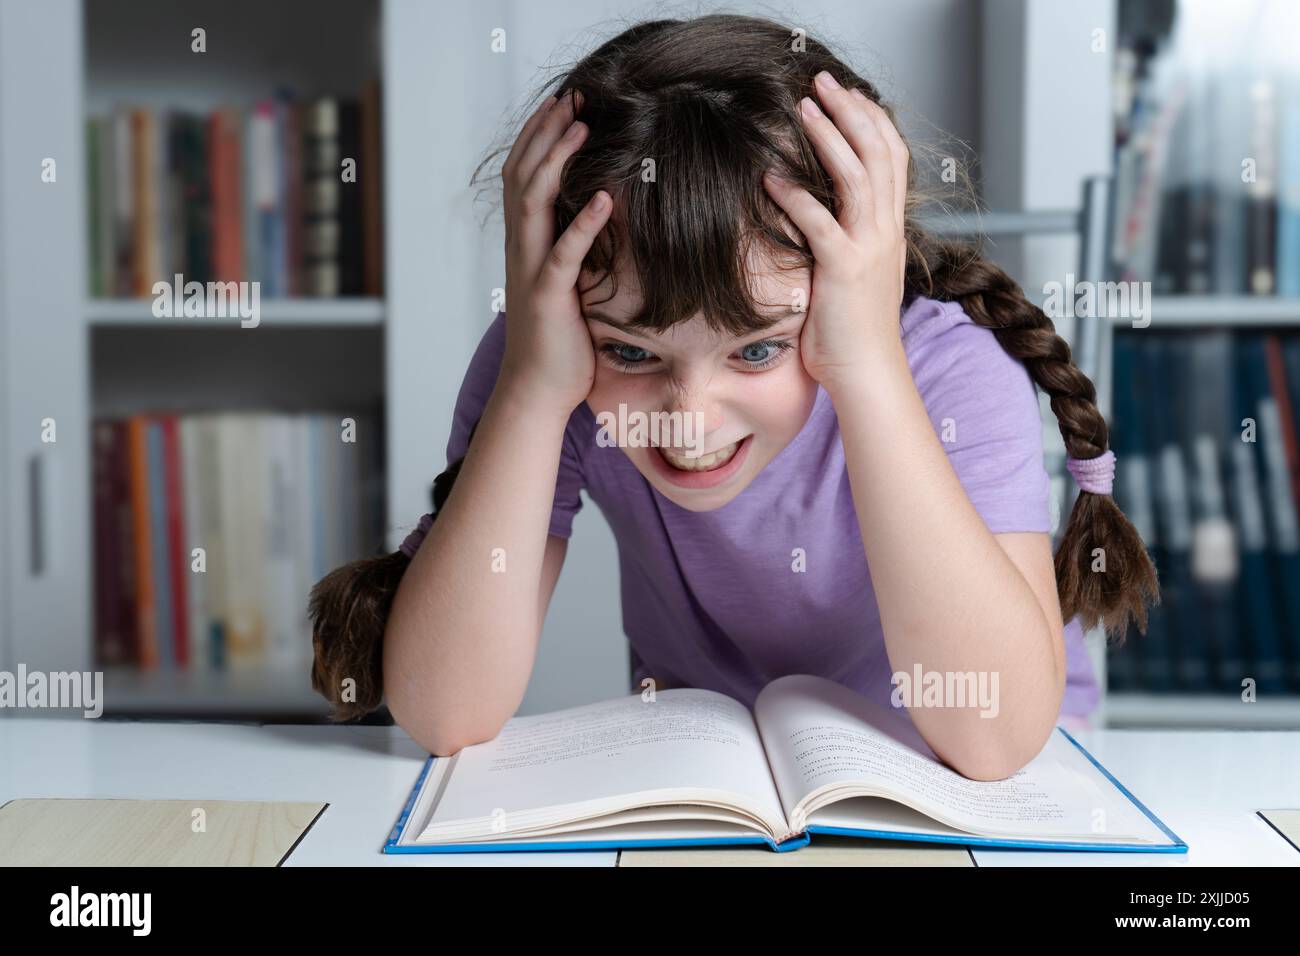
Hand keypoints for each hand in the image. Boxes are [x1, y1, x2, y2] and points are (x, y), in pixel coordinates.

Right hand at [499, 89, 613, 415]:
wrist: (537, 389)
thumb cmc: (557, 339)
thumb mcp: (563, 283)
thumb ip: (570, 248)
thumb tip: (597, 219)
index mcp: (524, 242)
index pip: (522, 175)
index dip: (538, 137)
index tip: (563, 104)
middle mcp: (521, 248)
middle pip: (523, 175)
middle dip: (546, 133)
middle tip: (573, 98)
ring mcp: (531, 270)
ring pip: (534, 202)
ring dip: (558, 162)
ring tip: (583, 130)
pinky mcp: (549, 296)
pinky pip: (564, 253)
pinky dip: (584, 224)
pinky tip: (607, 199)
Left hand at [761, 72, 909, 391]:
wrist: (869, 375)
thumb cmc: (854, 334)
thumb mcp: (859, 276)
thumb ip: (848, 243)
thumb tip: (826, 223)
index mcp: (890, 231)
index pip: (892, 159)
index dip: (872, 121)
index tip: (847, 95)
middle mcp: (885, 232)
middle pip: (878, 152)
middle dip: (850, 110)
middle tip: (822, 82)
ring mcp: (868, 249)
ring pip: (856, 176)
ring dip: (828, 136)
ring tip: (803, 107)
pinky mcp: (844, 271)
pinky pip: (820, 224)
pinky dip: (797, 197)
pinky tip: (772, 179)